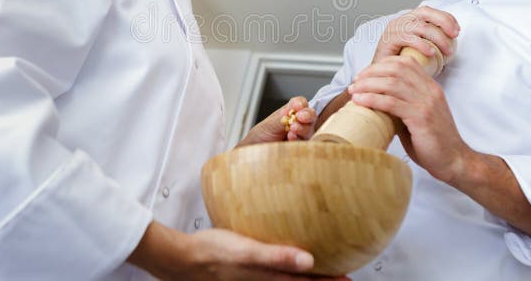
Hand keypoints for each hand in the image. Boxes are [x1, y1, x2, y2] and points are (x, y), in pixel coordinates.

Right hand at [183, 228, 350, 280]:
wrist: (182, 259)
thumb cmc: (213, 255)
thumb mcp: (248, 252)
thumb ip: (278, 256)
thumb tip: (309, 260)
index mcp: (270, 277)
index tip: (347, 279)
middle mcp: (264, 280)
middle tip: (342, 279)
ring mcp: (254, 278)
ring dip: (303, 278)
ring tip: (318, 274)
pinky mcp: (244, 271)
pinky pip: (270, 274)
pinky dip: (283, 271)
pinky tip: (281, 263)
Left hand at [238, 97, 315, 145]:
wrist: (255, 155)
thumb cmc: (260, 138)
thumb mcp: (267, 126)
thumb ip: (280, 119)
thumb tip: (289, 111)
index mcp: (289, 112)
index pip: (300, 103)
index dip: (301, 103)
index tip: (297, 106)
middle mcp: (298, 123)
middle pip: (310, 115)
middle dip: (307, 115)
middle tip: (300, 117)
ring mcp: (301, 136)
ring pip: (310, 129)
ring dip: (303, 128)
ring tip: (292, 130)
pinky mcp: (302, 148)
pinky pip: (308, 144)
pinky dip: (301, 140)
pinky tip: (291, 140)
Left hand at [348, 55, 472, 184]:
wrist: (454, 160)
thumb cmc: (433, 142)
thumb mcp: (416, 116)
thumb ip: (400, 105)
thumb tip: (374, 100)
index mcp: (430, 87)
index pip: (405, 63)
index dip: (382, 65)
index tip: (365, 74)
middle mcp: (430, 90)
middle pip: (396, 69)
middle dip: (371, 72)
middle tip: (355, 81)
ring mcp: (426, 103)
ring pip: (391, 83)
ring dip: (368, 85)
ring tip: (353, 91)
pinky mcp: (421, 117)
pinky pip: (392, 103)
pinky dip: (372, 99)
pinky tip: (360, 101)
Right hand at [374, 6, 459, 63]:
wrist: (381, 74)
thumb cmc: (401, 62)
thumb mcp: (420, 48)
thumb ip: (432, 41)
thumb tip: (452, 41)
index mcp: (409, 20)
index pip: (429, 11)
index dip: (445, 17)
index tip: (457, 30)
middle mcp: (401, 21)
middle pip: (425, 13)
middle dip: (444, 22)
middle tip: (455, 36)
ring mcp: (394, 29)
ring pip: (420, 26)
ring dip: (438, 37)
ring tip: (447, 51)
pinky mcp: (388, 40)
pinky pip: (408, 38)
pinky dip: (422, 44)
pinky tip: (431, 53)